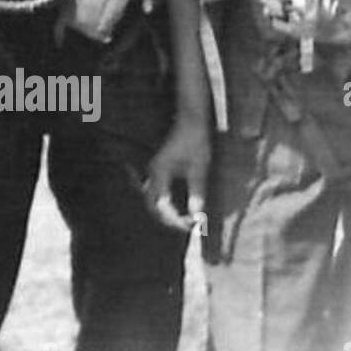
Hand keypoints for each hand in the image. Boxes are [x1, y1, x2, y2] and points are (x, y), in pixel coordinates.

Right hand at [143, 116, 210, 232]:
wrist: (191, 121)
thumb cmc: (196, 142)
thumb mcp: (200, 168)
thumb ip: (197, 192)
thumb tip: (196, 215)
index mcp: (160, 173)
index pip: (161, 205)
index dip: (174, 219)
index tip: (191, 227)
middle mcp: (153, 173)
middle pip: (151, 205)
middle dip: (167, 219)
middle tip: (186, 228)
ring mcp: (154, 171)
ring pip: (151, 199)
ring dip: (164, 213)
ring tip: (181, 222)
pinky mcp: (159, 170)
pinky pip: (155, 192)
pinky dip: (163, 204)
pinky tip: (175, 208)